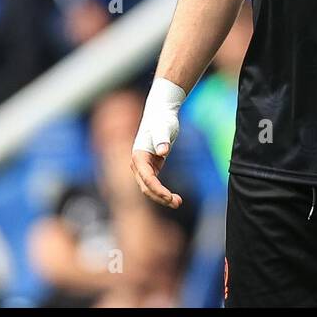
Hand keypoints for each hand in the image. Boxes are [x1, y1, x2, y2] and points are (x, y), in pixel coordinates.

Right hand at [130, 78, 185, 208]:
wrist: (160, 114)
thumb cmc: (162, 120)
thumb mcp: (164, 128)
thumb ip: (162, 139)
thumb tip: (163, 151)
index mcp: (138, 156)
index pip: (146, 178)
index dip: (157, 189)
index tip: (169, 196)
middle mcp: (137, 164)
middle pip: (146, 187)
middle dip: (160, 197)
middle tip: (177, 203)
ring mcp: (143, 167)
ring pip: (149, 188)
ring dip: (161, 197)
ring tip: (178, 202)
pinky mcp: (151, 167)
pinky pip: (154, 184)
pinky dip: (162, 192)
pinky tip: (173, 197)